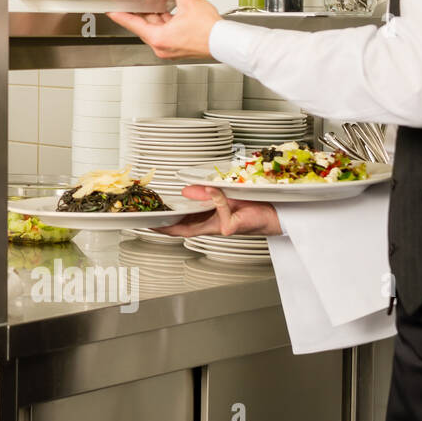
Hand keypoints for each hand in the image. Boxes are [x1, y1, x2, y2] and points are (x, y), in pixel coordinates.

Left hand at [107, 0, 219, 59]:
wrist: (227, 43)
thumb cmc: (210, 30)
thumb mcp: (190, 1)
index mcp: (159, 38)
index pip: (132, 24)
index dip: (119, 15)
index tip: (110, 10)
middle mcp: (161, 47)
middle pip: (143, 27)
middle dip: (140, 12)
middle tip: (130, 2)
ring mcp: (169, 49)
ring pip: (155, 29)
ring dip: (154, 17)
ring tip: (152, 3)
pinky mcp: (177, 49)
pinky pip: (165, 33)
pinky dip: (164, 22)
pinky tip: (168, 12)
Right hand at [159, 185, 281, 237]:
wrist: (273, 214)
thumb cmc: (251, 207)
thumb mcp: (223, 197)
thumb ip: (204, 195)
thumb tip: (185, 191)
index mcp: (208, 220)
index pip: (181, 225)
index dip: (164, 226)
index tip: (149, 222)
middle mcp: (212, 226)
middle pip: (183, 230)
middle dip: (166, 227)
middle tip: (151, 221)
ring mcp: (221, 227)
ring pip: (197, 225)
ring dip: (186, 212)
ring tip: (181, 195)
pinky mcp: (232, 226)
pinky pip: (220, 210)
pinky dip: (215, 198)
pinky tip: (214, 190)